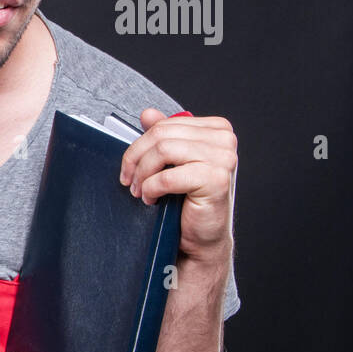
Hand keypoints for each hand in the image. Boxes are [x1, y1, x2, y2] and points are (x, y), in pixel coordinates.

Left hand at [118, 109, 236, 262]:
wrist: (203, 236)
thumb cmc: (190, 201)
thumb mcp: (173, 163)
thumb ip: (165, 136)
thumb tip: (148, 114)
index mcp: (216, 129)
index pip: (165, 125)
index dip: (139, 145)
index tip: (129, 166)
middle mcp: (224, 140)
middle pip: (160, 135)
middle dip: (136, 159)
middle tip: (129, 180)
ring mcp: (223, 158)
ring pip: (162, 151)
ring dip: (143, 175)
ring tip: (140, 190)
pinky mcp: (216, 179)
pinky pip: (167, 176)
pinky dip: (151, 188)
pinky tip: (152, 199)